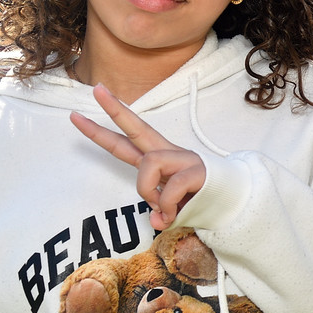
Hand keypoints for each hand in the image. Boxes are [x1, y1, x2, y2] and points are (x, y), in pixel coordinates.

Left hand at [70, 84, 206, 230]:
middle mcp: (169, 154)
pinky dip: (166, 204)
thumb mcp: (171, 210)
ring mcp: (184, 159)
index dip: (100, 131)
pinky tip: (173, 214)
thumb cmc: (200, 202)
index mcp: (158, 160)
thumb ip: (159, 213)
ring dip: (147, 190)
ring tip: (160, 208)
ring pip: (149, 163)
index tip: (77, 116)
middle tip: (97, 89)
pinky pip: (171, 185)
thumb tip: (157, 222)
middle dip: (116, 110)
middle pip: (138, 127)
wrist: (235, 202)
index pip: (125, 142)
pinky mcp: (197, 170)